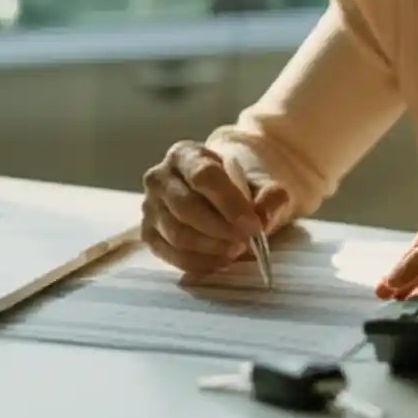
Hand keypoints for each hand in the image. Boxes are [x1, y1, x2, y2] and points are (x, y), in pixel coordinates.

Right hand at [142, 141, 289, 274]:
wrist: (217, 194)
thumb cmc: (236, 186)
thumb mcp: (260, 183)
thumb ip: (269, 196)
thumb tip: (262, 218)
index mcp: (185, 154)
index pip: (204, 176)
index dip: (229, 203)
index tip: (253, 224)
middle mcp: (159, 178)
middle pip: (186, 207)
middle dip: (220, 229)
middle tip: (246, 242)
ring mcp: (149, 207)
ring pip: (177, 234)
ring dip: (211, 248)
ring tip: (237, 250)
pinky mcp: (148, 234)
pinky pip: (170, 255)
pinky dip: (199, 262)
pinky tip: (221, 260)